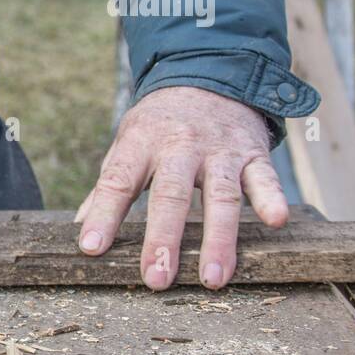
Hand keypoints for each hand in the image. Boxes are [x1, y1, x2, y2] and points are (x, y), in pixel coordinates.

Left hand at [75, 86, 287, 290]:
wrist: (209, 75)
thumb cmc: (159, 124)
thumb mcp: (127, 143)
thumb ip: (109, 185)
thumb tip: (79, 228)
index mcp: (140, 144)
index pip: (118, 182)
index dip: (104, 215)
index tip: (91, 248)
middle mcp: (180, 146)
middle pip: (171, 195)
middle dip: (163, 238)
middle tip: (156, 280)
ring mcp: (220, 151)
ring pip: (220, 196)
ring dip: (218, 239)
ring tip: (213, 278)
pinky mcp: (253, 153)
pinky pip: (265, 177)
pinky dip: (271, 197)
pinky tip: (276, 221)